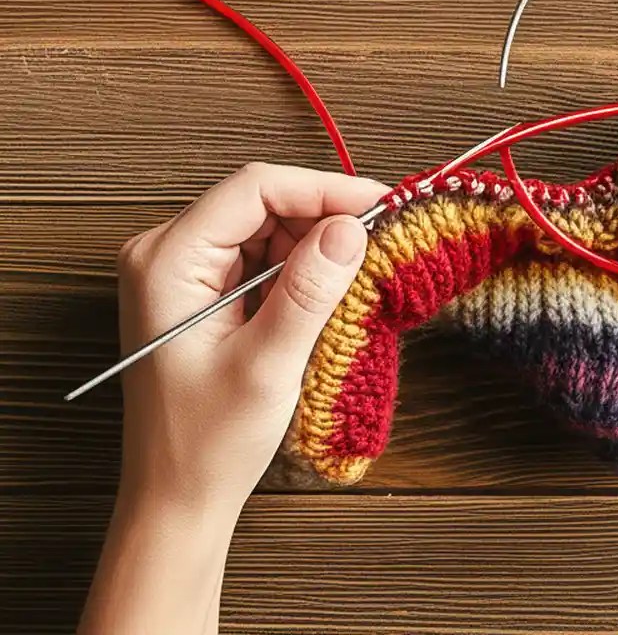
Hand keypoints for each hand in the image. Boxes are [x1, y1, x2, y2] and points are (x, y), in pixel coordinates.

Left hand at [114, 163, 386, 513]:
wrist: (177, 495)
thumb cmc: (207, 442)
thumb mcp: (267, 365)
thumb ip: (308, 291)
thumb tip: (350, 229)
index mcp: (166, 262)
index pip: (254, 189)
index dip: (324, 189)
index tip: (382, 205)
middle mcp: (166, 255)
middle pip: (260, 202)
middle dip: (325, 215)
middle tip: (384, 238)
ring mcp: (182, 273)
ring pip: (266, 228)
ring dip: (316, 243)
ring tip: (363, 269)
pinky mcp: (202, 294)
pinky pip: (260, 258)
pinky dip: (301, 268)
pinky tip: (332, 290)